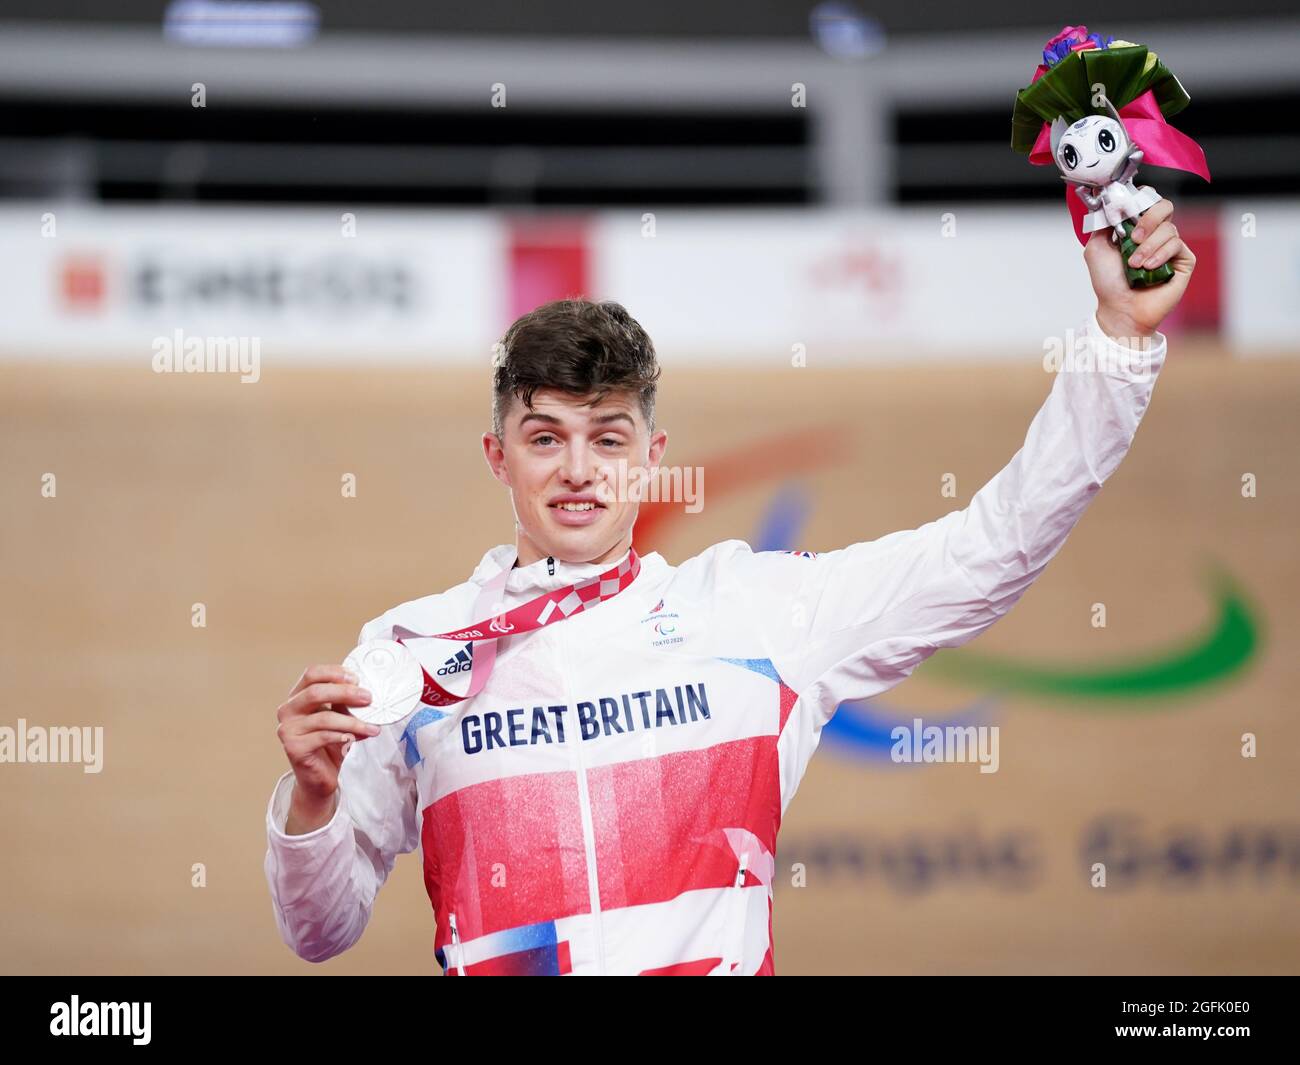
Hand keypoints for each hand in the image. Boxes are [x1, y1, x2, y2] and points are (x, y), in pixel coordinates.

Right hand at [275, 664, 378, 833]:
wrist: (319, 778)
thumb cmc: (330, 745)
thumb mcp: (338, 718)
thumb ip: (344, 703)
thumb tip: (367, 691)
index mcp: (297, 697)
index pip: (311, 674)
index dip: (334, 672)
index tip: (357, 678)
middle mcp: (288, 710)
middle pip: (316, 692)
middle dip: (346, 693)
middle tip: (368, 698)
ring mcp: (287, 729)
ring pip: (324, 718)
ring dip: (353, 722)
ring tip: (372, 727)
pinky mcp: (293, 748)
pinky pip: (323, 737)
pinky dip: (344, 736)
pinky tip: (355, 739)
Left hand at [1085, 190, 1195, 341]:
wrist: (1119, 309)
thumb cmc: (1108, 284)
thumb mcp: (1096, 249)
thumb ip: (1102, 224)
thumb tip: (1110, 205)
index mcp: (1137, 228)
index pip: (1147, 201)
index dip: (1140, 200)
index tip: (1127, 211)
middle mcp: (1156, 234)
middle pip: (1164, 206)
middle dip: (1148, 218)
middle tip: (1133, 237)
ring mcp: (1171, 246)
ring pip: (1169, 228)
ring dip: (1147, 247)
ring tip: (1134, 265)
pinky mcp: (1183, 260)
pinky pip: (1177, 245)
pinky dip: (1160, 254)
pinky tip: (1148, 268)